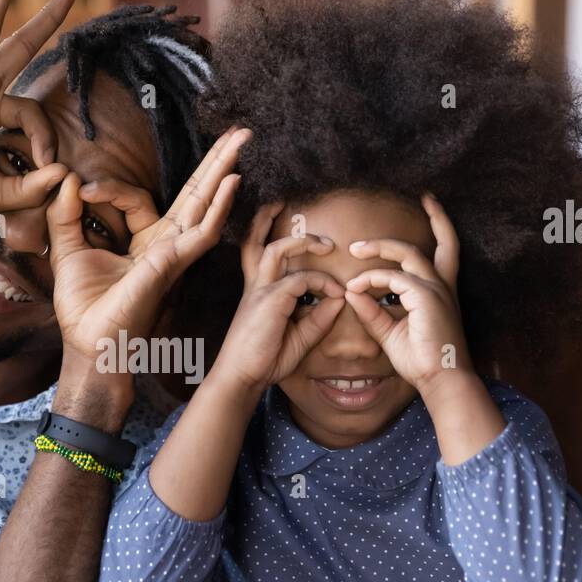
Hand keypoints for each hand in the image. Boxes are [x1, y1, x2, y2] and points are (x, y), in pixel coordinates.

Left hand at [47, 126, 250, 373]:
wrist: (88, 345)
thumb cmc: (83, 308)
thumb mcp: (67, 251)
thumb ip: (66, 216)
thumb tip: (68, 180)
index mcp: (143, 242)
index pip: (138, 198)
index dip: (110, 188)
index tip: (82, 191)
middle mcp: (165, 245)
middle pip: (194, 195)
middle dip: (213, 162)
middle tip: (236, 131)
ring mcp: (173, 254)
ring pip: (204, 205)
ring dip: (223, 170)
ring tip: (242, 139)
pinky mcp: (173, 264)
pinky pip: (202, 232)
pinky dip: (218, 206)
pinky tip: (232, 181)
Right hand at [209, 202, 345, 392]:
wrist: (242, 377)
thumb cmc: (265, 359)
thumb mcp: (299, 337)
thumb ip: (318, 318)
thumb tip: (339, 299)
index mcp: (259, 291)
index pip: (263, 255)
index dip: (290, 251)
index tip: (325, 272)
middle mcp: (256, 286)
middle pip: (256, 241)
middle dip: (267, 218)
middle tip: (285, 204)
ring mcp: (260, 291)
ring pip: (278, 249)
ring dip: (303, 240)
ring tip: (327, 244)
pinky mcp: (269, 300)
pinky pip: (300, 280)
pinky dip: (320, 282)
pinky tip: (334, 293)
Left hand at [342, 193, 468, 394]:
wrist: (441, 381)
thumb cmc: (421, 360)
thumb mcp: (390, 332)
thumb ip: (372, 311)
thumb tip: (351, 293)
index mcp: (440, 292)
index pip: (446, 251)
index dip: (440, 225)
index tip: (428, 204)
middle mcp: (443, 286)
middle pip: (443, 241)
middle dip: (432, 217)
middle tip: (400, 212)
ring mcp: (437, 290)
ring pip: (408, 253)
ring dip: (379, 247)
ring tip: (355, 249)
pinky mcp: (426, 297)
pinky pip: (393, 278)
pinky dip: (371, 279)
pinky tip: (355, 289)